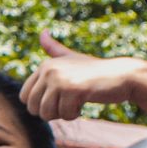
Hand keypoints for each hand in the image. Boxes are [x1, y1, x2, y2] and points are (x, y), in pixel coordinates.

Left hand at [18, 32, 146, 121]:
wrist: (122, 76)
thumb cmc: (96, 71)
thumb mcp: (72, 58)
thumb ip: (55, 49)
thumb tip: (42, 32)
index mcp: (45, 65)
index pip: (24, 97)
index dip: (41, 104)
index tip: (58, 98)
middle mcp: (49, 70)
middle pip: (33, 108)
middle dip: (50, 112)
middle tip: (67, 103)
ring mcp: (60, 79)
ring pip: (46, 113)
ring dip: (63, 114)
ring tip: (76, 102)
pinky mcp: (73, 90)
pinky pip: (64, 115)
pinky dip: (75, 114)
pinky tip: (84, 102)